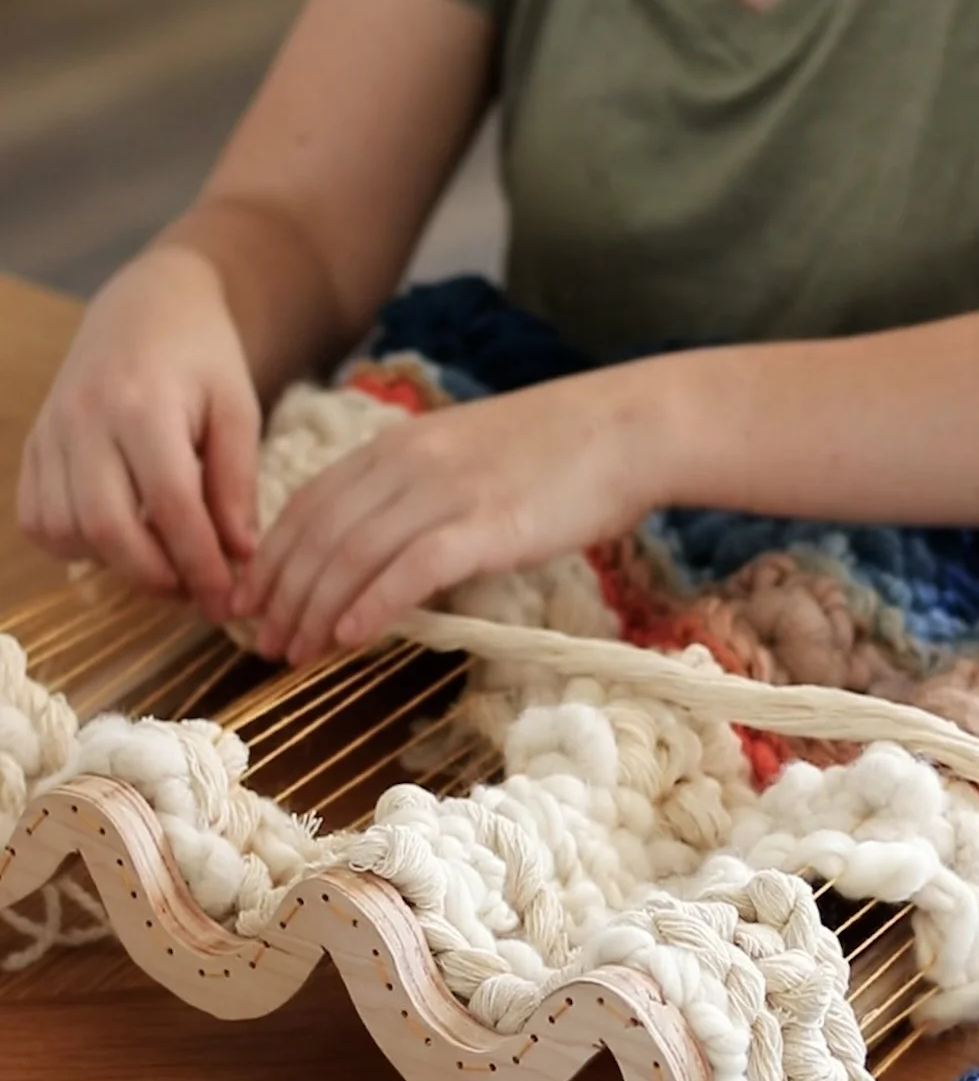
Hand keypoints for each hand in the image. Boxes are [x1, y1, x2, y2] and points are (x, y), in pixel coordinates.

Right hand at [18, 245, 262, 621]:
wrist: (146, 305)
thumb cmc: (202, 357)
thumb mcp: (238, 408)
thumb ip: (237, 483)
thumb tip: (239, 557)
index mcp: (143, 403)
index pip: (171, 505)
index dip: (200, 564)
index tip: (226, 599)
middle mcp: (84, 418)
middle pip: (108, 527)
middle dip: (155, 577)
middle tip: (195, 591)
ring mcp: (50, 432)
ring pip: (67, 530)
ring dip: (116, 566)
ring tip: (163, 564)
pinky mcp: (34, 445)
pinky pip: (38, 519)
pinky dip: (75, 545)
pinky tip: (117, 538)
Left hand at [233, 366, 661, 661]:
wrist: (628, 429)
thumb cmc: (556, 454)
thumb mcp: (466, 460)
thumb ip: (417, 496)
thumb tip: (380, 556)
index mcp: (396, 447)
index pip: (307, 505)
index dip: (269, 559)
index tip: (248, 603)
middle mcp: (407, 463)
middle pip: (317, 534)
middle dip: (279, 593)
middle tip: (260, 643)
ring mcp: (444, 492)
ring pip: (351, 554)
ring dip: (312, 609)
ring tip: (292, 652)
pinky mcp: (484, 524)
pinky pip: (410, 568)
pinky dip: (371, 604)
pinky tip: (348, 638)